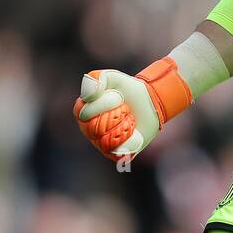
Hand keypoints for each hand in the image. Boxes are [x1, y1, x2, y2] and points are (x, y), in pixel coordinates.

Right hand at [73, 58, 190, 160]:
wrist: (149, 101)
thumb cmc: (127, 89)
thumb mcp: (112, 77)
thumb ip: (96, 78)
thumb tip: (87, 96)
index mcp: (83, 113)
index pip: (84, 114)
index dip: (103, 104)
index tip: (117, 97)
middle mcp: (89, 131)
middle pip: (94, 129)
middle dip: (116, 114)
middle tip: (126, 108)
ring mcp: (101, 144)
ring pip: (105, 141)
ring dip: (123, 126)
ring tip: (130, 118)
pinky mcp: (116, 154)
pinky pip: (117, 152)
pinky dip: (129, 140)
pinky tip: (134, 132)